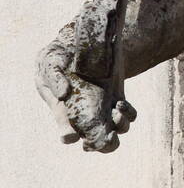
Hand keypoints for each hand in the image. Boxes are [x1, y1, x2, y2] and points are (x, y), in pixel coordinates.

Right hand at [35, 23, 135, 152]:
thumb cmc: (59, 55)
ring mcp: (102, 109)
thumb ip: (54, 76)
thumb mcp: (51, 60)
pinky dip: (128, 114)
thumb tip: (63, 94)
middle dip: (104, 143)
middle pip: (95, 142)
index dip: (71, 136)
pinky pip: (128, 116)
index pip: (67, 134)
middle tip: (108, 132)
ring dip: (119, 127)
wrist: (81, 44)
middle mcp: (84, 116)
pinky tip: (121, 104)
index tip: (76, 132)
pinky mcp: (116, 100)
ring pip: (115, 131)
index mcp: (64, 111)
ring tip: (116, 110)